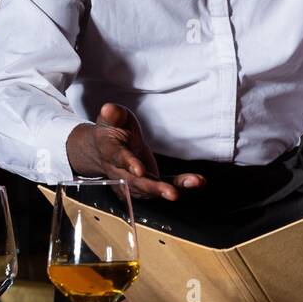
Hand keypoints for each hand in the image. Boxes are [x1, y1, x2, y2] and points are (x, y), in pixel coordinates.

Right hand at [65, 102, 204, 199]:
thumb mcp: (111, 119)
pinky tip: (198, 181)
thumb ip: (113, 115)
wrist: (104, 150)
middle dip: (155, 188)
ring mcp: (135, 181)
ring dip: (172, 188)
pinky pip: (165, 185)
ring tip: (194, 183)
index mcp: (111, 152)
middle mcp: (121, 172)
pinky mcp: (148, 182)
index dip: (128, 164)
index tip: (139, 170)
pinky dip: (181, 184)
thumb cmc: (111, 132)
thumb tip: (109, 108)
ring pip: (152, 188)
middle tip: (172, 192)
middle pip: (137, 182)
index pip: (119, 159)